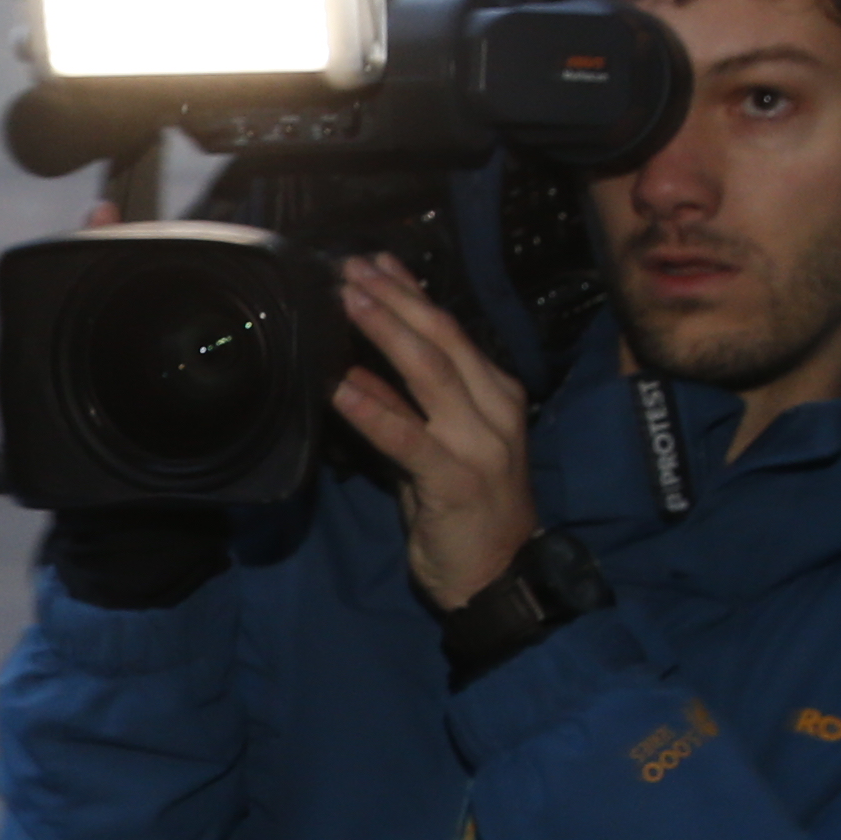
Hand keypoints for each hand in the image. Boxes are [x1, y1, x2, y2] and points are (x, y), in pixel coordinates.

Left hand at [328, 254, 539, 608]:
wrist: (501, 576)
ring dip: (384, 332)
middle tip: (350, 268)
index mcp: (496, 395)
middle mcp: (494, 410)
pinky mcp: (455, 480)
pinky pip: (407, 437)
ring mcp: (479, 444)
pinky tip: (339, 388)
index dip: (412, 294)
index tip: (376, 263)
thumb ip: (407, 407)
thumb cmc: (467, 511)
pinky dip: (373, 408)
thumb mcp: (440, 446)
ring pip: (429, 372)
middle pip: (441, 339)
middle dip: (394, 299)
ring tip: (346, 301)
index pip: (451, 332)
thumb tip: (356, 368)